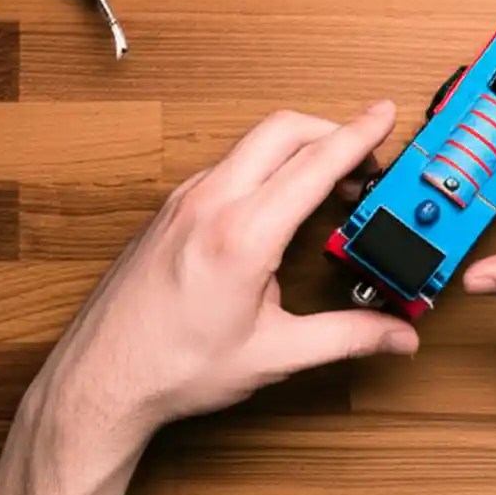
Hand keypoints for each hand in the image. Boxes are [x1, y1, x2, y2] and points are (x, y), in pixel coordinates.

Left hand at [0, 104, 419, 494]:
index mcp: (242, 235)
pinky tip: (279, 205)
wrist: (100, 379)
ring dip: (297, 150)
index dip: (359, 134)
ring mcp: (185, 201)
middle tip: (367, 155)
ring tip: (329, 185)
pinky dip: (265, 168)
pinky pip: (228, 167)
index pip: (314, 163)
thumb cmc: (171, 367)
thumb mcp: (274, 353)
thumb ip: (345, 337)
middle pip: (283, 130)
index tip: (385, 115)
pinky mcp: (171, 209)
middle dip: (331, 130)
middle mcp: (209, 204)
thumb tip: (396, 335)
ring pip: (252, 145)